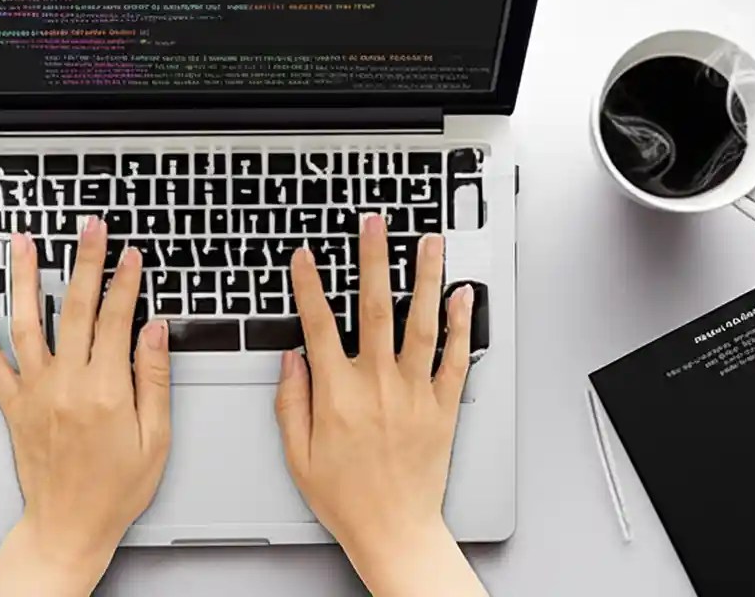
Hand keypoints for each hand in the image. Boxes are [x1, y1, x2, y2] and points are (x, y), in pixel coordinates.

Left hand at [0, 219, 170, 596]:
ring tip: (23, 240)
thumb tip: (155, 330)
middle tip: (89, 228)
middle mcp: (65, 385)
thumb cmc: (115, 489)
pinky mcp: (13, 403)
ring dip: (23, 276)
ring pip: (26, 322)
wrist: (69, 525)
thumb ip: (154, 379)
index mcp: (105, 392)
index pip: (116, 320)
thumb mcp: (155, 438)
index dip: (124, 282)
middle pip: (74, 308)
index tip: (130, 255)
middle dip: (84, 262)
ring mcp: (35, 391)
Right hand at [276, 213, 483, 596]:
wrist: (394, 530)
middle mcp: (378, 384)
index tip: (306, 258)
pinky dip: (461, 325)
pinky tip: (463, 296)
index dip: (309, 286)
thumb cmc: (346, 498)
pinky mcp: (443, 407)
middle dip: (373, 259)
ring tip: (430, 244)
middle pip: (374, 307)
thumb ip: (291, 401)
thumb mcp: (297, 454)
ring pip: (421, 322)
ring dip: (425, 278)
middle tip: (375, 225)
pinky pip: (454, 358)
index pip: (318, 324)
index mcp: (337, 393)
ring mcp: (414, 392)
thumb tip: (290, 359)